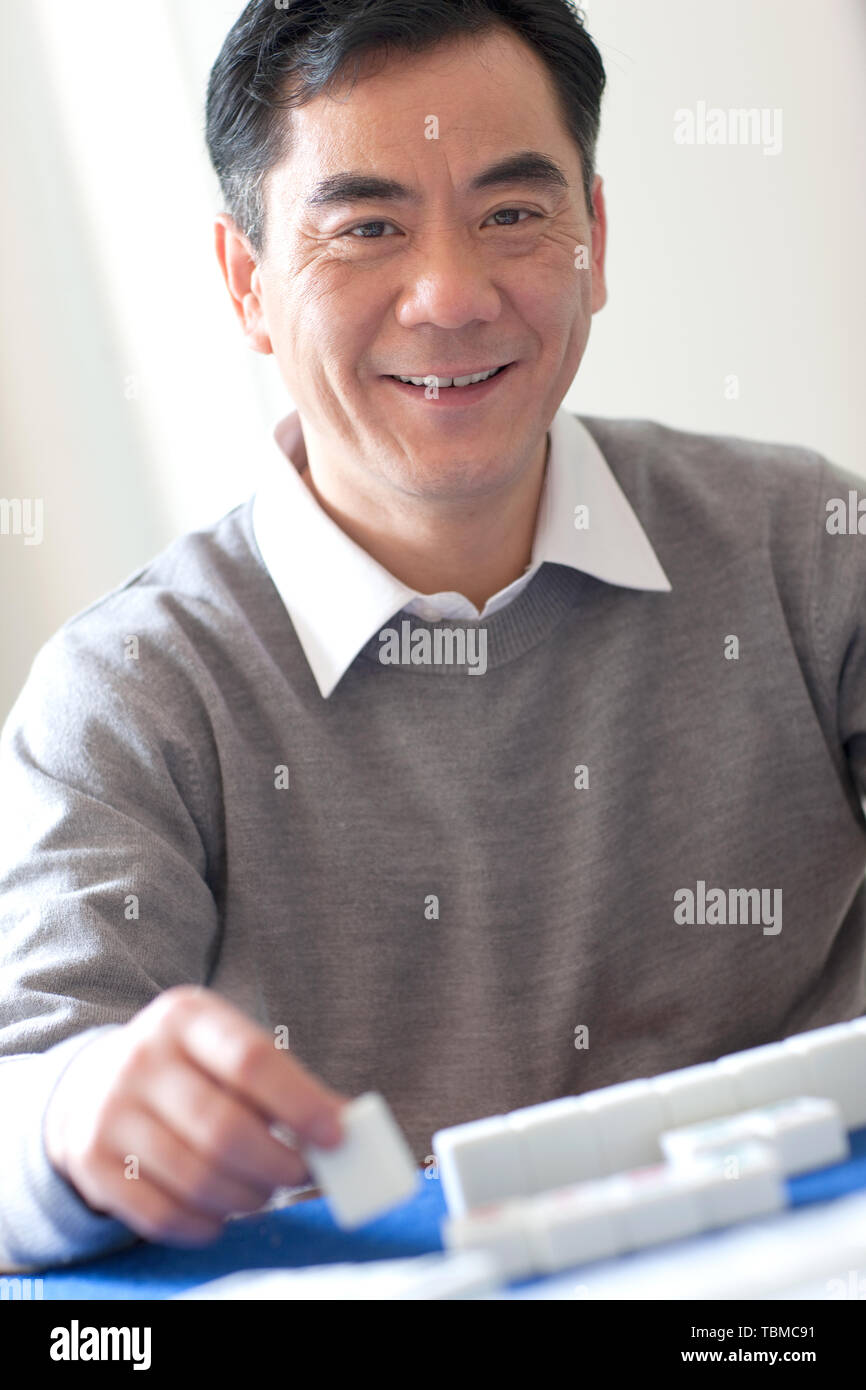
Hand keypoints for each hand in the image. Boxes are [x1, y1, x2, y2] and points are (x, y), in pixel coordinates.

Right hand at [43, 986, 346, 1245]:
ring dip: (244, 1198)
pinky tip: (221, 1216)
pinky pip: (159, 1213)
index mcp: (186, 1016)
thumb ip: (285, 1083)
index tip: (336, 1137)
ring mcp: (110, 1109)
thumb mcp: (228, 1050)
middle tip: (300, 1173)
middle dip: (276, 1163)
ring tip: (262, 1193)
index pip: (251, 1060)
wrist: (94, 1081)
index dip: (300, 1104)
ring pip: (195, 1176)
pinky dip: (203, 1225)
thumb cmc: (189, 1068)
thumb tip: (347, 1127)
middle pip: (224, 1128)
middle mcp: (142, 1057)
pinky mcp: (92, 1160)